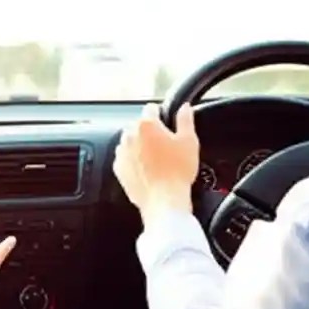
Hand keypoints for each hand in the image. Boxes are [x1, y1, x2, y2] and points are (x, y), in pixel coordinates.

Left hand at [113, 103, 198, 220]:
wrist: (164, 201)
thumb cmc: (178, 172)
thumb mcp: (189, 141)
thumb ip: (185, 119)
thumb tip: (184, 107)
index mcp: (146, 125)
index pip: (151, 109)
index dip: (162, 115)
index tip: (167, 123)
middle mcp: (129, 136)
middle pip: (140, 126)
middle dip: (150, 132)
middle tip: (165, 146)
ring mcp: (121, 153)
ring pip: (131, 142)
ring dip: (140, 146)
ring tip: (157, 160)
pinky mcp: (118, 169)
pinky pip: (125, 159)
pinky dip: (134, 161)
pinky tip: (148, 170)